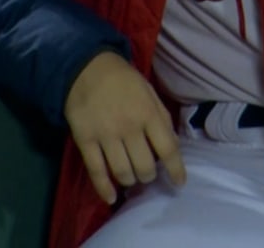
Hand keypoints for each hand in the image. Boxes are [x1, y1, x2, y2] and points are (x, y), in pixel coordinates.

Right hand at [63, 51, 185, 204]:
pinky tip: (111, 198)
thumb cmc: (122, 79)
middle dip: (148, 175)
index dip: (176, 171)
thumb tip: (171, 146)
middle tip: (146, 172)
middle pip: (145, 167)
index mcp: (148, 113)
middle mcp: (129, 127)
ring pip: (123, 172)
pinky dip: (104, 188)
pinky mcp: (85, 139)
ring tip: (130, 177)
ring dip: (130, 180)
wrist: (84, 65)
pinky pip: (96, 170)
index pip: (168, 150)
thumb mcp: (149, 92)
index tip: (179, 183)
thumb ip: (161, 118)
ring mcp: (105, 135)